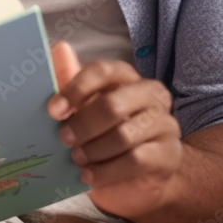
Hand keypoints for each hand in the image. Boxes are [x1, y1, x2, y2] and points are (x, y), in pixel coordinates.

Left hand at [47, 41, 182, 219]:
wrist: (138, 174)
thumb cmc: (104, 133)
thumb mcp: (83, 107)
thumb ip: (70, 79)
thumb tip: (58, 47)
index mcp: (127, 76)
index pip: (102, 72)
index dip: (75, 89)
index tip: (53, 111)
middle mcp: (150, 94)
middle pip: (113, 105)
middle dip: (83, 125)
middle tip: (64, 139)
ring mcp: (164, 123)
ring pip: (123, 136)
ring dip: (93, 151)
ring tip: (77, 159)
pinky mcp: (169, 154)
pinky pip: (135, 161)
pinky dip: (107, 171)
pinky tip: (90, 175)